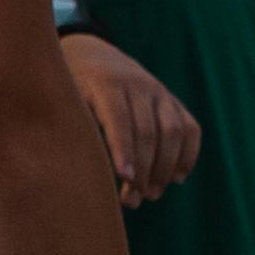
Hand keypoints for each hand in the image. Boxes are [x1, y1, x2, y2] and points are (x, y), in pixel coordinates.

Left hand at [60, 32, 199, 207]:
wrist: (92, 54)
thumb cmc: (69, 90)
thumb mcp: (63, 102)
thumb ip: (72, 132)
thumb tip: (80, 180)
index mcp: (104, 84)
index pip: (119, 118)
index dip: (123, 150)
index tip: (126, 178)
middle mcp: (137, 84)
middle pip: (148, 131)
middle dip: (144, 169)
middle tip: (134, 200)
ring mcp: (159, 91)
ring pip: (173, 131)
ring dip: (165, 167)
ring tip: (152, 194)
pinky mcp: (172, 100)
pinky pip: (190, 128)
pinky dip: (188, 155)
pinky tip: (176, 178)